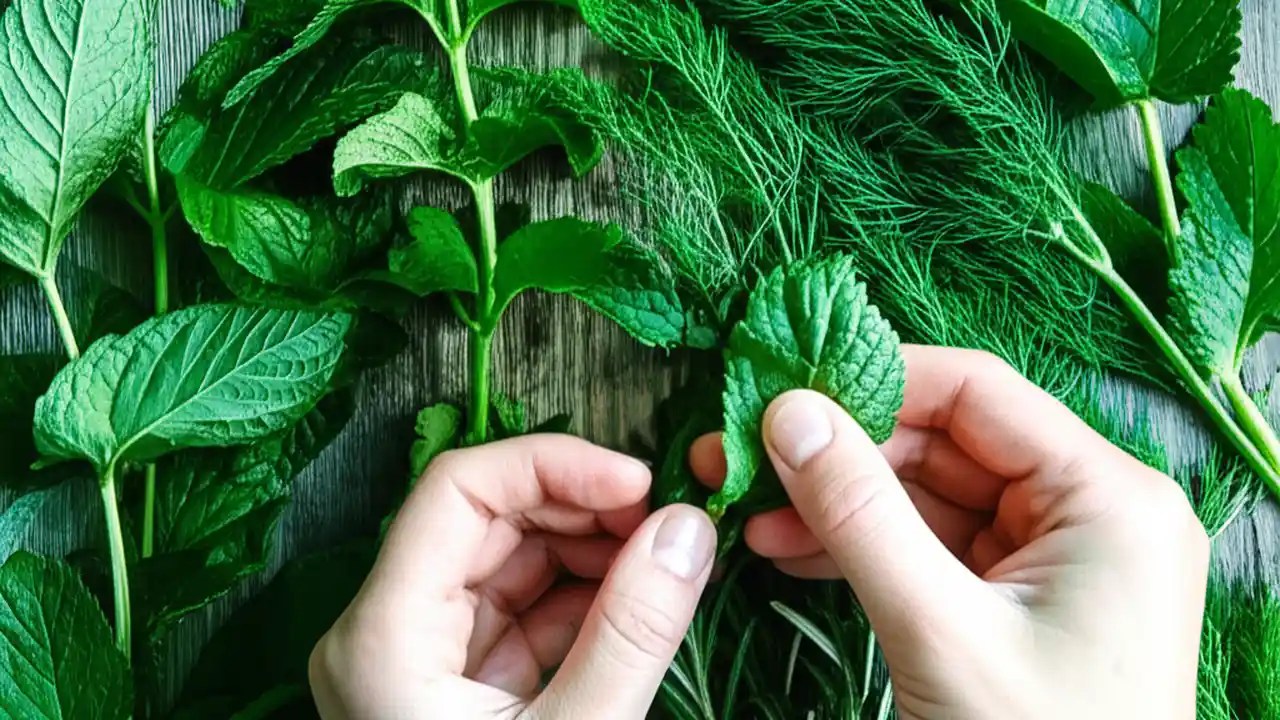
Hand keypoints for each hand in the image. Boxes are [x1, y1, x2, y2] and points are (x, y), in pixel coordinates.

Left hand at [310, 435, 716, 718]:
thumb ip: (632, 631)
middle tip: (668, 522)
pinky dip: (581, 602)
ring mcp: (417, 660)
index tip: (639, 482)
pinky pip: (518, 616)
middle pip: (483, 522)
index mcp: (383, 635)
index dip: (553, 466)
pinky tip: (638, 601)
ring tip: (666, 559)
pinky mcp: (453, 687)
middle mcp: (386, 633)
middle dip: (582, 510)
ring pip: (505, 564)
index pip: (458, 491)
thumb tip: (689, 529)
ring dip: (590, 551)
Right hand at [692, 346, 1208, 719]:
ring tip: (748, 512)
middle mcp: (1090, 511)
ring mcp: (1053, 558)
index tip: (778, 391)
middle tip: (740, 456)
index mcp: (1107, 497)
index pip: (976, 394)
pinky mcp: (1017, 600)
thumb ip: (862, 515)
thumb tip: (787, 413)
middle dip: (838, 454)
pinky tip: (789, 548)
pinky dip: (862, 549)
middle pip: (943, 444)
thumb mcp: (941, 632)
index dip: (872, 383)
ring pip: (926, 498)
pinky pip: (930, 548)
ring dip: (836, 504)